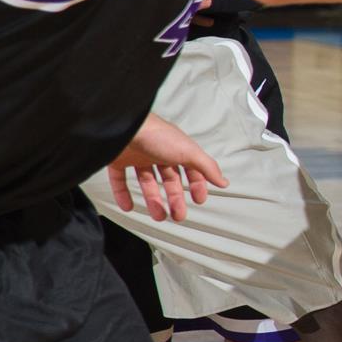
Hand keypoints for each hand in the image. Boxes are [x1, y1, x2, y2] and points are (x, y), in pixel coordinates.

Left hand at [107, 114, 227, 222]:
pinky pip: (120, 181)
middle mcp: (158, 153)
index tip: (198, 200)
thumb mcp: (189, 151)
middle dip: (175, 199)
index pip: (191, 170)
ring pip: (147, 183)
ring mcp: (138, 157)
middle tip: (178, 215)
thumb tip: (223, 181)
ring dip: (153, 201)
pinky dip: (123, 195)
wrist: (123, 127)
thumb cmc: (156, 134)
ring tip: (158, 215)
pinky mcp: (118, 160)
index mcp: (177, 149)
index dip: (197, 185)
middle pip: (170, 180)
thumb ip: (207, 167)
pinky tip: (129, 206)